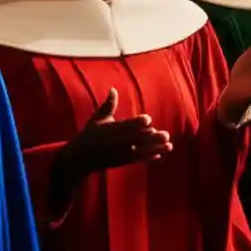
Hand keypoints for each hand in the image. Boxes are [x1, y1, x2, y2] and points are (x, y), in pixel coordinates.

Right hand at [56, 88, 172, 184]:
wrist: (81, 158)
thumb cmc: (90, 135)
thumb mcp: (97, 119)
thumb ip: (108, 105)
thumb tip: (113, 89)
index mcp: (111, 130)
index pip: (125, 125)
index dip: (136, 123)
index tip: (148, 119)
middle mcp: (117, 142)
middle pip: (137, 139)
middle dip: (151, 137)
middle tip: (165, 134)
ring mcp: (121, 153)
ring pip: (141, 151)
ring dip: (155, 148)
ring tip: (169, 145)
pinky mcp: (123, 161)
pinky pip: (138, 159)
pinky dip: (149, 157)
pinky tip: (160, 154)